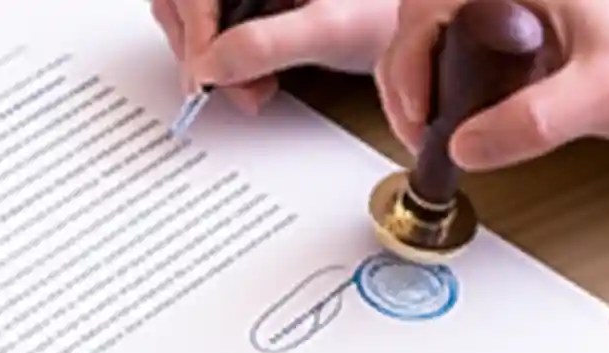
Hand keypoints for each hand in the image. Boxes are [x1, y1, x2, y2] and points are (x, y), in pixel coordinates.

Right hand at [150, 0, 398, 113]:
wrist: (414, 25)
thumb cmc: (383, 8)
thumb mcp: (328, 30)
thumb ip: (265, 45)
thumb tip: (209, 66)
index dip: (195, 28)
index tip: (206, 72)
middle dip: (198, 47)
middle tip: (224, 85)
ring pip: (194, 13)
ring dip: (210, 58)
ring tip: (251, 88)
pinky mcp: (254, 4)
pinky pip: (215, 24)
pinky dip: (226, 58)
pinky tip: (257, 79)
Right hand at [376, 0, 608, 170]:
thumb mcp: (602, 95)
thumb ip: (530, 124)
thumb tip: (466, 147)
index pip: (425, 9)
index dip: (408, 65)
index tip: (419, 115)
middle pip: (420, 17)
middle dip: (407, 78)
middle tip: (420, 130)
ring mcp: (515, 1)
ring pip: (436, 28)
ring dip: (424, 80)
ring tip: (434, 128)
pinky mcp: (522, 20)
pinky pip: (464, 41)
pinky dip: (450, 79)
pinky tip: (464, 114)